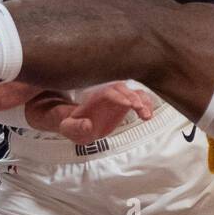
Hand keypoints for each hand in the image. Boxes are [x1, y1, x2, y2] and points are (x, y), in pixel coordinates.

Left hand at [25, 83, 154, 144]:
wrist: (70, 118)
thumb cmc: (66, 119)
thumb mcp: (65, 125)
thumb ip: (74, 126)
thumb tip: (88, 125)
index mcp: (92, 93)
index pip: (107, 90)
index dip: (117, 95)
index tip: (126, 104)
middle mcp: (107, 91)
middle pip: (123, 88)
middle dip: (133, 96)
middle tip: (140, 108)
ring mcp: (117, 96)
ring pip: (133, 92)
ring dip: (142, 101)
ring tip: (146, 115)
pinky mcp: (125, 102)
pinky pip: (138, 99)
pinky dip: (146, 104)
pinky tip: (149, 115)